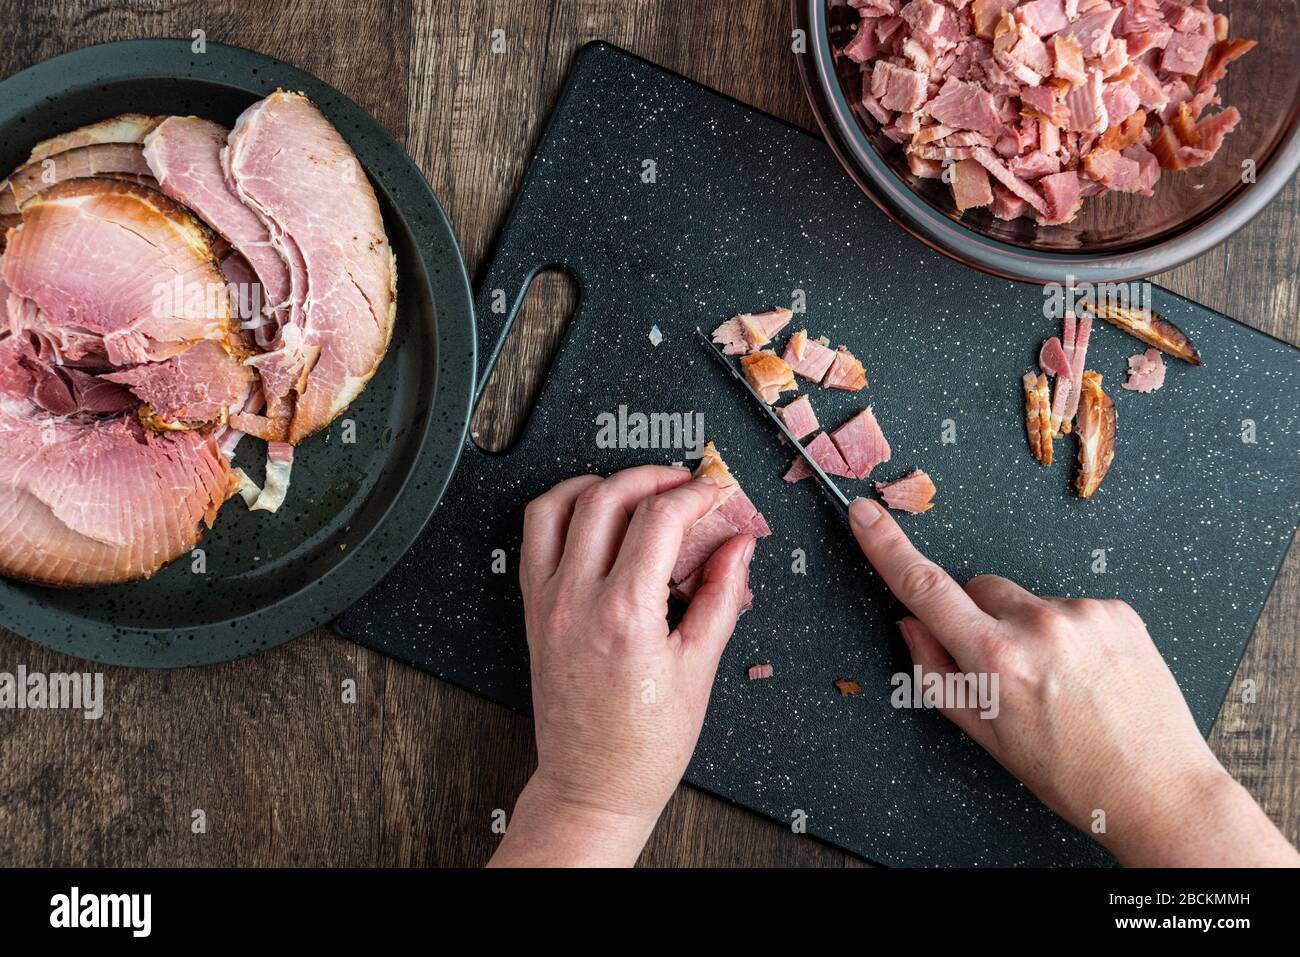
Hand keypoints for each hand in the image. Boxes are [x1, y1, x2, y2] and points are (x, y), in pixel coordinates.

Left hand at [489, 466, 754, 866]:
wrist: (593, 784)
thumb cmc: (643, 744)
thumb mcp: (700, 668)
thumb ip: (721, 595)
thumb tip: (737, 546)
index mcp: (625, 614)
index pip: (660, 518)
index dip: (696, 494)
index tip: (715, 493)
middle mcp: (577, 600)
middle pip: (608, 497)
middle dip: (653, 476)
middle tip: (685, 485)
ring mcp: (547, 602)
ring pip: (558, 505)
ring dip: (600, 482)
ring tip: (636, 490)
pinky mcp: (533, 610)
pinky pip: (535, 537)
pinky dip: (563, 509)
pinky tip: (593, 516)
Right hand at [849, 497, 1298, 867]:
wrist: (1159, 789)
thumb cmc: (1068, 774)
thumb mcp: (985, 736)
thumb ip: (935, 674)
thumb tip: (910, 623)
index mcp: (996, 660)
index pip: (927, 589)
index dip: (887, 548)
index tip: (865, 514)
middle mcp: (1039, 626)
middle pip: (979, 589)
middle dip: (979, 617)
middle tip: (1007, 671)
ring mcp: (1083, 613)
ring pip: (1027, 600)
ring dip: (1029, 628)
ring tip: (1060, 681)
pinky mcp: (1118, 610)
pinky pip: (1070, 606)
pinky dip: (1069, 632)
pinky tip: (1088, 672)